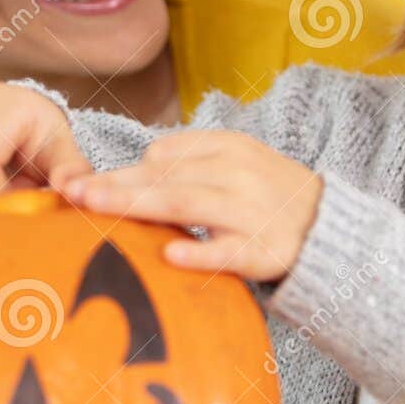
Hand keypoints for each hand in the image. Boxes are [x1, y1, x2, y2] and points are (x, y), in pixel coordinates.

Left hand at [60, 131, 322, 280]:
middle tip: (72, 192)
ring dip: (139, 204)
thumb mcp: (237, 163)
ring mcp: (251, 213)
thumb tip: (139, 164)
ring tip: (97, 208)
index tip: (78, 183)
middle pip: (166, 177)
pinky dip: (201, 252)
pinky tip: (169, 255)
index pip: (164, 155)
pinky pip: (228, 252)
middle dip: (116, 184)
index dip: (120, 170)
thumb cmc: (270, 196)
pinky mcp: (265, 252)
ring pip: (187, 205)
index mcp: (229, 148)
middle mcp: (237, 174)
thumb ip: (190, 160)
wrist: (333, 228)